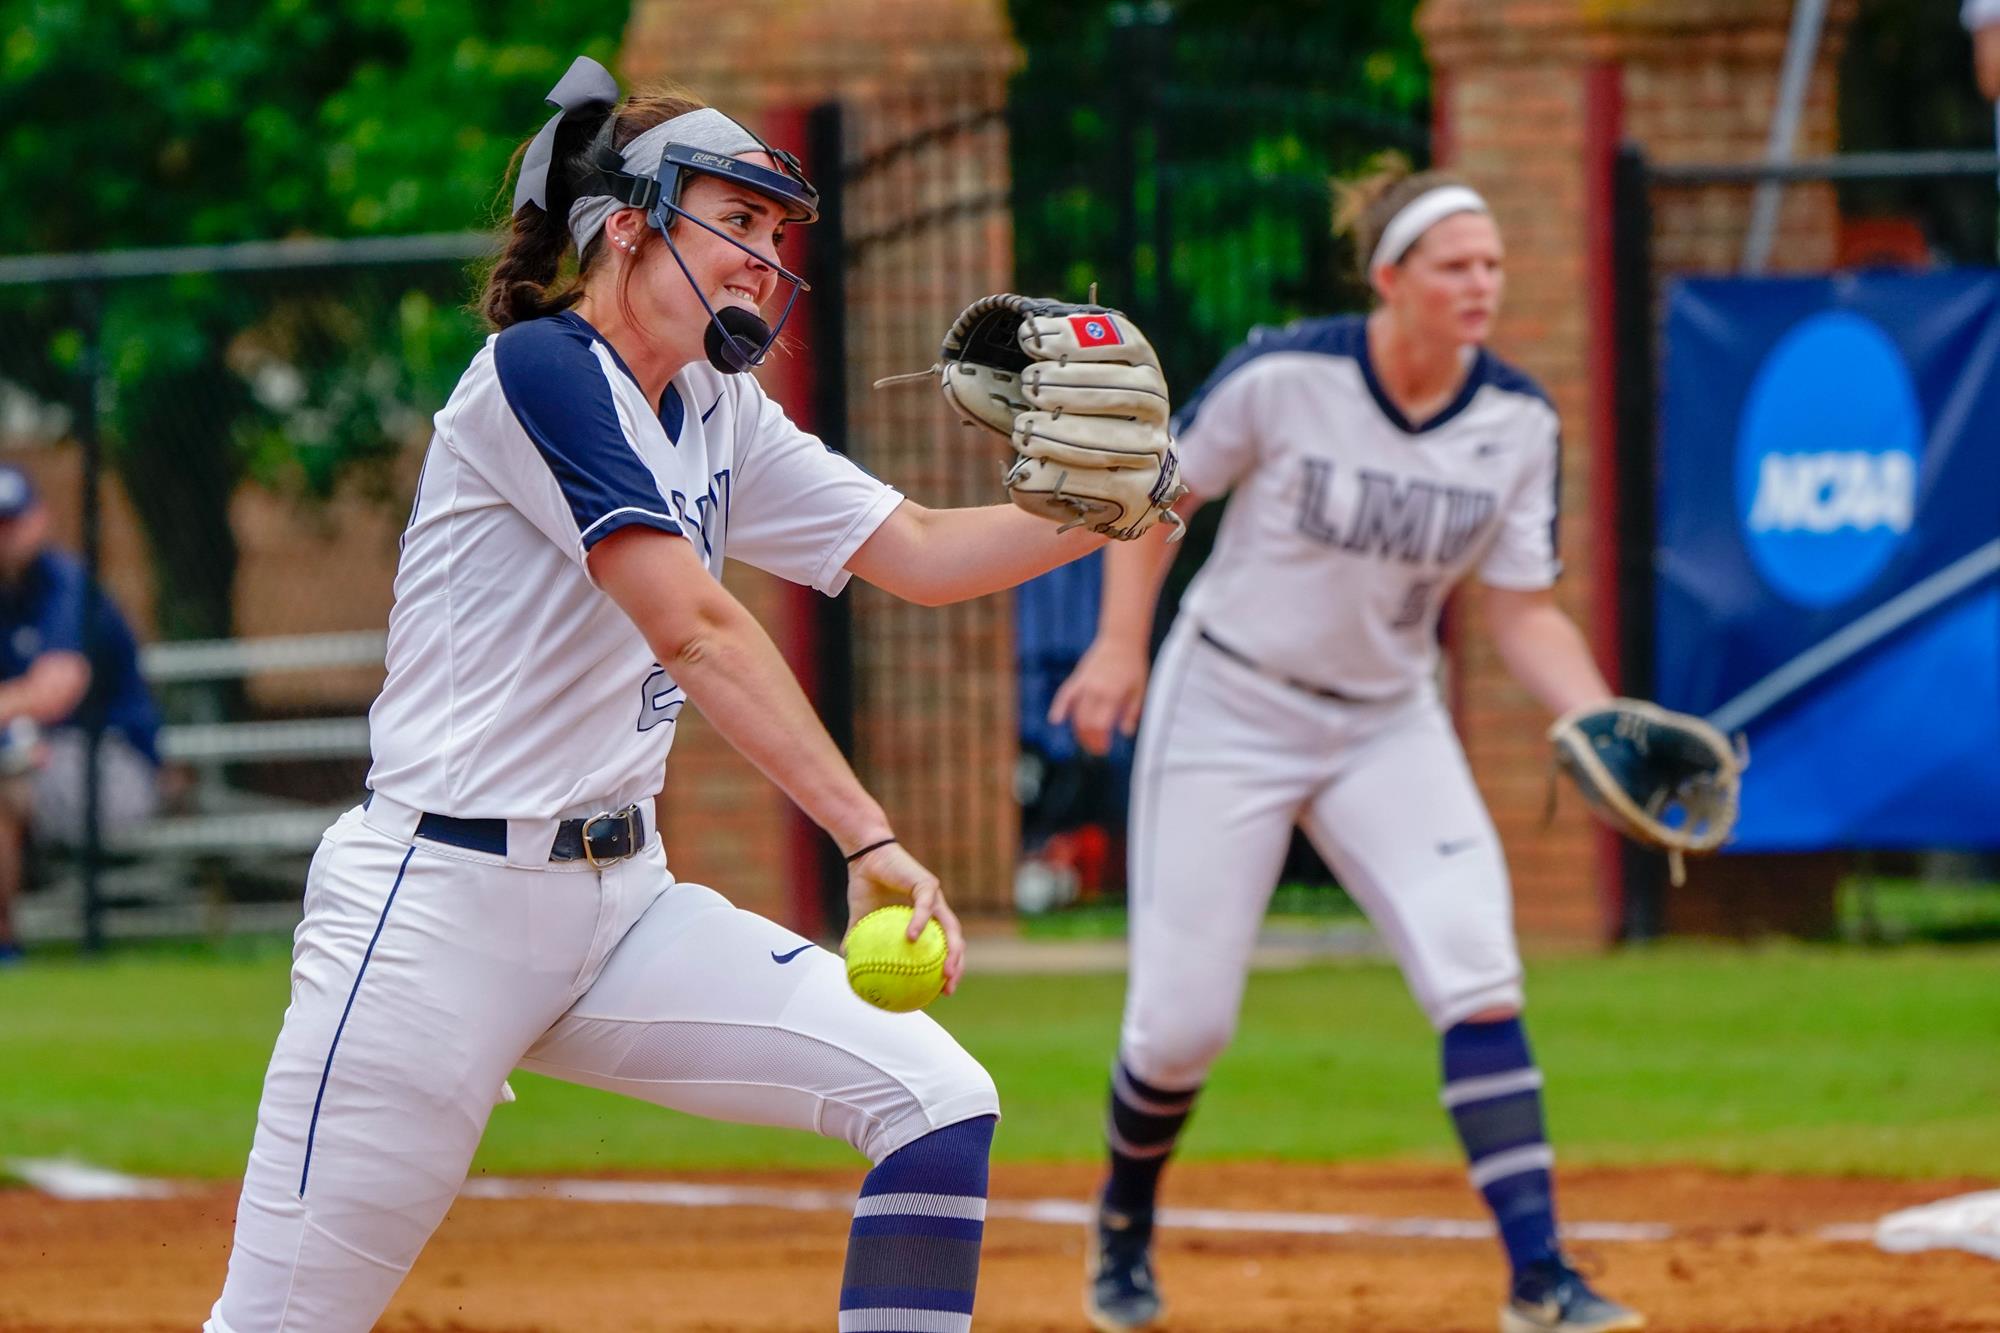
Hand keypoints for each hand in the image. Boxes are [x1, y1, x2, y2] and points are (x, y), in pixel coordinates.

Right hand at [845, 841, 965, 994]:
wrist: (864, 855)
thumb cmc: (865, 885)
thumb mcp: (860, 919)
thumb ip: (859, 941)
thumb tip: (848, 965)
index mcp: (926, 920)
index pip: (942, 950)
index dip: (944, 971)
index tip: (939, 993)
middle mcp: (935, 910)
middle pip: (955, 943)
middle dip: (956, 967)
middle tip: (947, 989)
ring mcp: (934, 897)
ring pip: (951, 928)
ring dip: (951, 951)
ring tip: (945, 971)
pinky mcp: (927, 884)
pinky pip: (925, 907)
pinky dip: (920, 923)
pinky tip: (912, 938)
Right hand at [1048, 638, 1148, 755]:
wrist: (1120, 640)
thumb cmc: (1133, 666)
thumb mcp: (1140, 689)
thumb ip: (1132, 712)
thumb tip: (1125, 733)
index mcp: (1113, 694)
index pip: (1100, 725)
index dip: (1100, 740)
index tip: (1104, 749)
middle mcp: (1096, 690)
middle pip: (1086, 722)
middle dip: (1089, 739)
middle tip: (1096, 749)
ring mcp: (1085, 683)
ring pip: (1075, 713)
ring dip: (1078, 730)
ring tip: (1085, 741)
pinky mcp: (1078, 678)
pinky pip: (1065, 695)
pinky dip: (1059, 708)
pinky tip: (1055, 720)